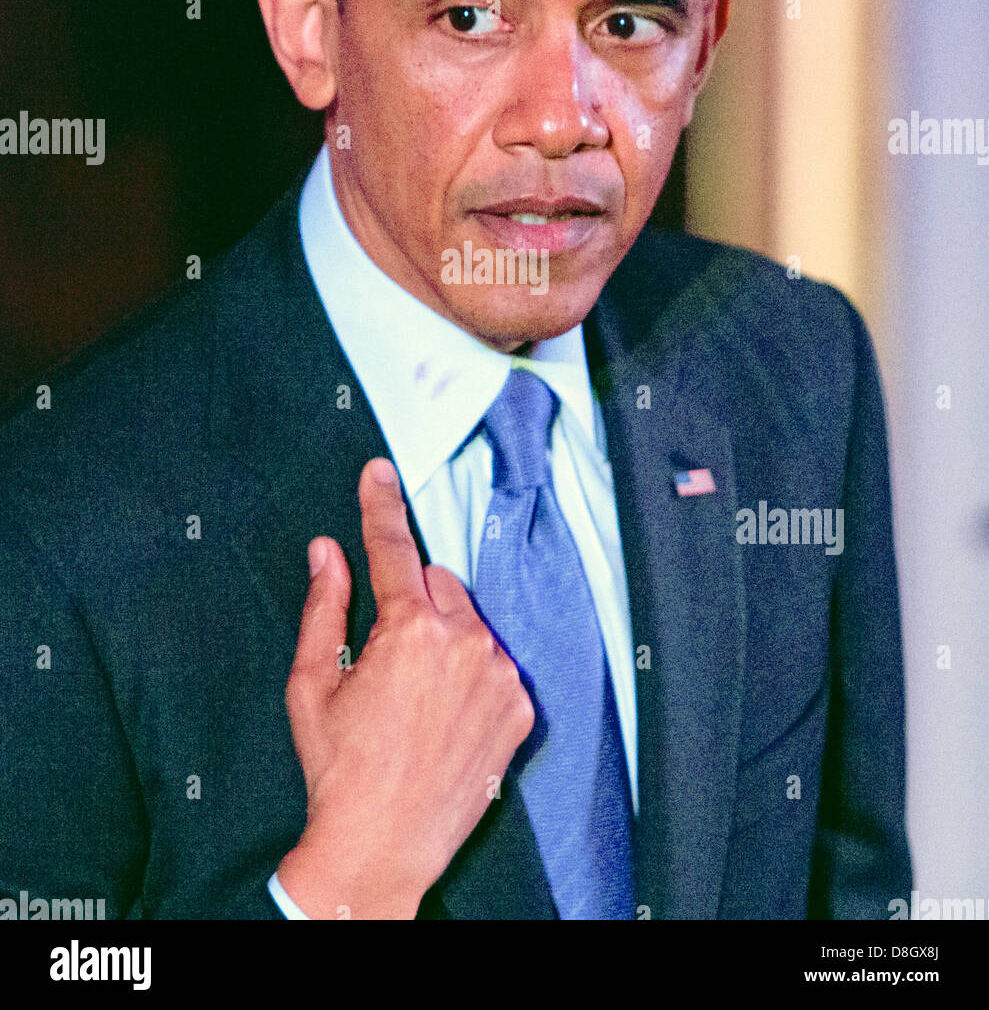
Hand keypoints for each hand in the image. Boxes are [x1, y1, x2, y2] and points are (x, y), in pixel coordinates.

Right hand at [276, 457, 534, 918]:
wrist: (381, 848)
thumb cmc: (340, 770)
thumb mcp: (312, 684)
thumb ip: (323, 607)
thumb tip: (325, 552)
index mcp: (409, 631)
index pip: (392, 548)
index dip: (380, 505)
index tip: (380, 471)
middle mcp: (465, 644)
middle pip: (438, 583)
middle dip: (412, 603)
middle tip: (386, 656)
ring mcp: (500, 676)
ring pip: (471, 621)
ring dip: (446, 638)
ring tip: (416, 698)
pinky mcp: (521, 708)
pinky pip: (495, 662)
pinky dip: (473, 675)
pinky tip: (445, 716)